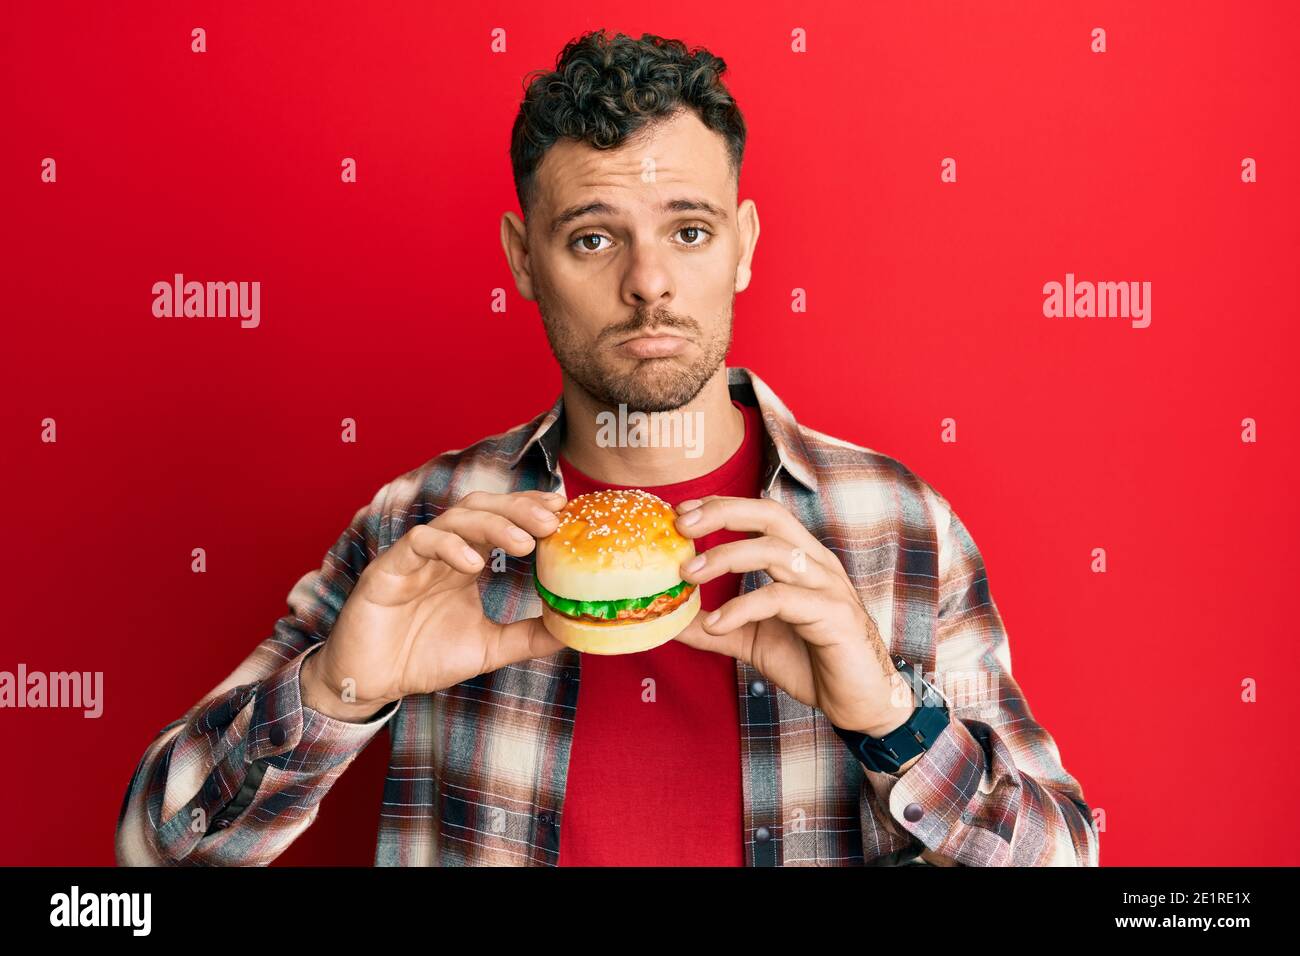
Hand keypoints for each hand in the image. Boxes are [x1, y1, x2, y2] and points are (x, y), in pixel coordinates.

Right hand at [300, 490, 567, 720]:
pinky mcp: (388, 570)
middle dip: (518, 508)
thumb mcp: (489, 648)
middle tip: (551, 522)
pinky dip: (448, 546)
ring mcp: (415, 557)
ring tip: (523, 543)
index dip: (530, 509)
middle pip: (482, 508)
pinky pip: (419, 543)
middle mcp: (443, 551)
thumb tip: (573, 630)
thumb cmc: (423, 659)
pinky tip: (474, 564)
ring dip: (492, 524)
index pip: (502, 520)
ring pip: (455, 518)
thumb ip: (528, 637)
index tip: (564, 511)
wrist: (371, 683)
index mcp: (465, 562)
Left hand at [672, 495, 915, 735]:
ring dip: (725, 557)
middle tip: (681, 526)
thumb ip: (716, 628)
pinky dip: (743, 607)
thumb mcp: (753, 641)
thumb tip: (670, 622)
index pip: (762, 515)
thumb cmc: (814, 664)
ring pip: (775, 551)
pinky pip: (782, 599)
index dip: (723, 507)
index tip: (682, 514)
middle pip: (771, 516)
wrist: (861, 704)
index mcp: (803, 560)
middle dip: (723, 513)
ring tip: (688, 575)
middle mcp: (817, 564)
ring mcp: (828, 587)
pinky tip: (716, 623)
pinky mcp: (834, 616)